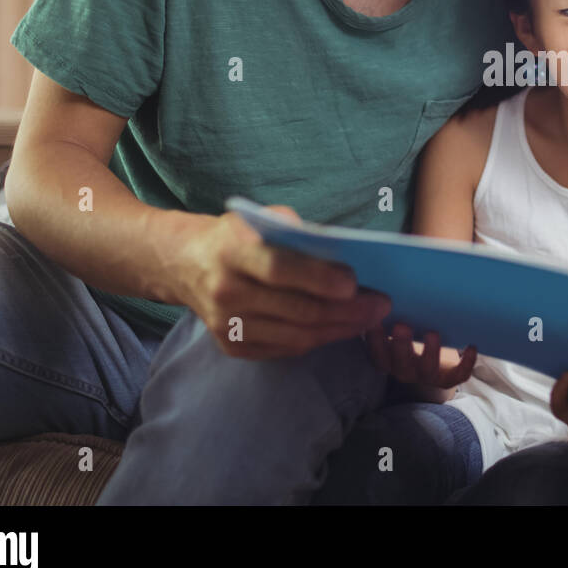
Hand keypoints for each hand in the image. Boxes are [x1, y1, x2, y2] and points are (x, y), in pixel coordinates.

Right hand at [174, 204, 390, 359]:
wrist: (186, 264)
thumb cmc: (237, 236)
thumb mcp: (260, 219)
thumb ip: (296, 231)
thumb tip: (343, 253)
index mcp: (232, 252)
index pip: (280, 269)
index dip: (319, 278)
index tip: (354, 283)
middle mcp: (226, 293)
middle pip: (296, 310)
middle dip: (346, 311)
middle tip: (381, 305)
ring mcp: (227, 326)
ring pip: (296, 335)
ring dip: (340, 329)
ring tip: (370, 318)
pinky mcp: (232, 347)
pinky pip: (286, 348)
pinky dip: (318, 339)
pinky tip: (341, 328)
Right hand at [365, 323, 477, 398]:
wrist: (434, 366)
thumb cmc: (410, 338)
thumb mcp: (399, 329)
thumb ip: (392, 315)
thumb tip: (385, 290)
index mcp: (389, 360)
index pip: (378, 355)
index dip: (374, 341)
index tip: (375, 321)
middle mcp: (405, 370)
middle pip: (400, 363)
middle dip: (400, 345)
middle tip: (401, 325)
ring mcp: (427, 376)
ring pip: (427, 369)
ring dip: (429, 352)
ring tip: (432, 334)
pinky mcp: (448, 378)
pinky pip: (458, 375)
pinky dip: (466, 363)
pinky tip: (471, 346)